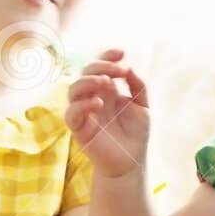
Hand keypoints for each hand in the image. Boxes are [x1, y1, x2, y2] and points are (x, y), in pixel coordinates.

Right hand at [65, 48, 150, 177]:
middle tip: (118, 71)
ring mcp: (84, 112)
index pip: (101, 65)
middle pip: (86, 72)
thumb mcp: (143, 106)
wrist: (131, 162)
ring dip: (88, 81)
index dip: (107, 55)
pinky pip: (71, 113)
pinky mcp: (79, 129)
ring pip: (73, 89)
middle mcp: (93, 97)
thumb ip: (138, 86)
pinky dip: (82, 105)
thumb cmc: (136, 134)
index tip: (122, 53)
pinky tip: (98, 104)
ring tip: (105, 83)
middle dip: (100, 66)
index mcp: (108, 89)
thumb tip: (129, 67)